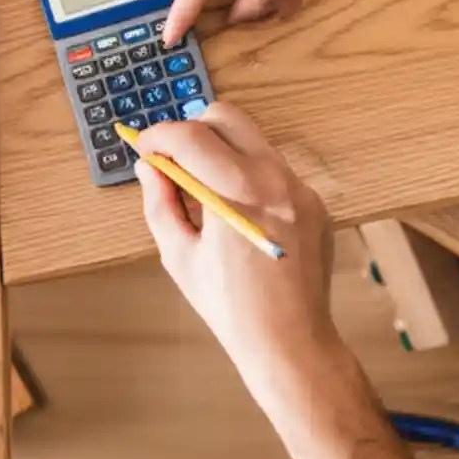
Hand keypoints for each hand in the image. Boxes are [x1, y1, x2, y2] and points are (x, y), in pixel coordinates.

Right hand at [132, 102, 333, 370]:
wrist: (290, 340)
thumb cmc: (229, 306)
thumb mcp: (179, 255)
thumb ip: (160, 203)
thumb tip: (149, 167)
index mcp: (240, 194)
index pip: (191, 136)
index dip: (159, 136)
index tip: (144, 149)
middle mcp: (277, 180)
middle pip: (228, 117)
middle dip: (192, 129)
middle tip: (173, 160)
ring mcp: (301, 188)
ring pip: (252, 141)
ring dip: (220, 151)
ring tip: (202, 191)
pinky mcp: (314, 201)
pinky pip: (272, 169)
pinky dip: (246, 175)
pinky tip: (235, 214)